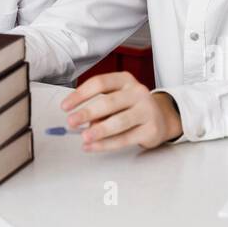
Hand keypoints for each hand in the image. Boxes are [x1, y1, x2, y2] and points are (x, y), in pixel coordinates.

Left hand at [61, 72, 183, 151]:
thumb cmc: (132, 106)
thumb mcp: (117, 99)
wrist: (162, 118)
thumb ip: (100, 108)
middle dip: (87, 113)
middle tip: (71, 122)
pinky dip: (106, 144)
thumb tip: (83, 122)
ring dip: (98, 131)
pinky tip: (93, 146)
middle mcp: (137, 92)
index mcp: (125, 80)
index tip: (65, 106)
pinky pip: (125, 138)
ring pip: (119, 121)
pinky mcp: (151, 130)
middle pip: (109, 102)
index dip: (80, 94)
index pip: (99, 83)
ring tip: (84, 137)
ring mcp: (146, 110)